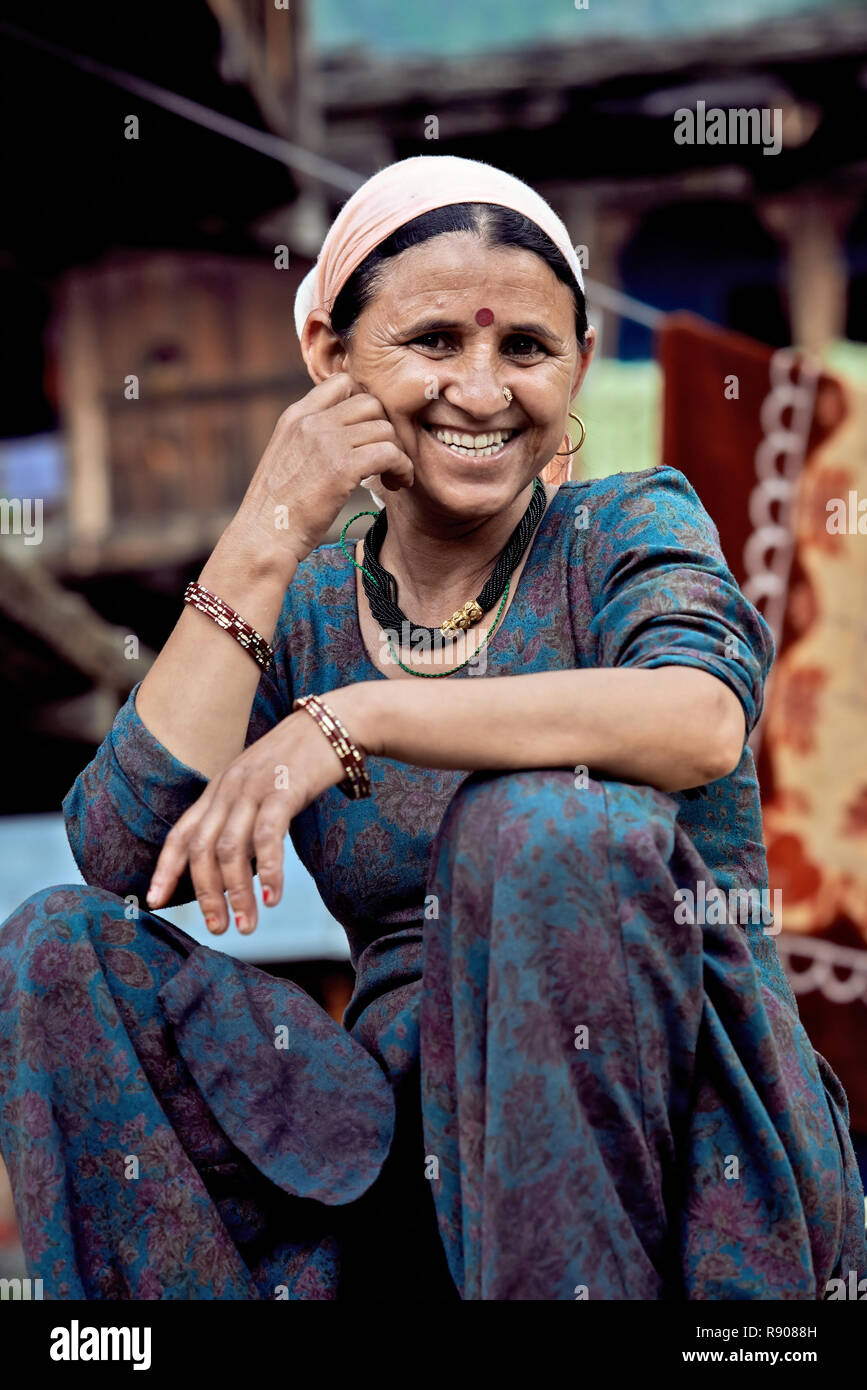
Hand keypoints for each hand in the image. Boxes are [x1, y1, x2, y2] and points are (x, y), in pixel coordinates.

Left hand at [144, 685, 374, 934]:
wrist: (334, 725)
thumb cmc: (300, 760)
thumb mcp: (260, 785)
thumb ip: (243, 816)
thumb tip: (237, 860)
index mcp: (218, 790)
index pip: (181, 833)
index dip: (165, 869)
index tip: (155, 901)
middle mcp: (228, 790)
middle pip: (201, 849)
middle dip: (205, 894)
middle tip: (217, 928)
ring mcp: (253, 789)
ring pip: (230, 849)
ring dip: (236, 893)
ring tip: (246, 925)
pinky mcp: (283, 790)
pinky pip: (268, 837)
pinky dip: (268, 871)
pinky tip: (272, 898)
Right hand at [234, 372, 413, 569]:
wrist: (264, 536)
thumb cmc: (278, 508)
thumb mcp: (286, 457)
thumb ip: (310, 436)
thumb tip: (344, 431)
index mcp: (295, 415)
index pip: (342, 383)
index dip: (364, 405)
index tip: (368, 434)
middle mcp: (311, 422)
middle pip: (370, 403)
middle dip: (385, 429)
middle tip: (386, 458)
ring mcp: (325, 442)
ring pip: (384, 428)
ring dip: (397, 453)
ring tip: (392, 476)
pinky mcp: (341, 468)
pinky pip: (390, 453)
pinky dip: (402, 468)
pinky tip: (397, 483)